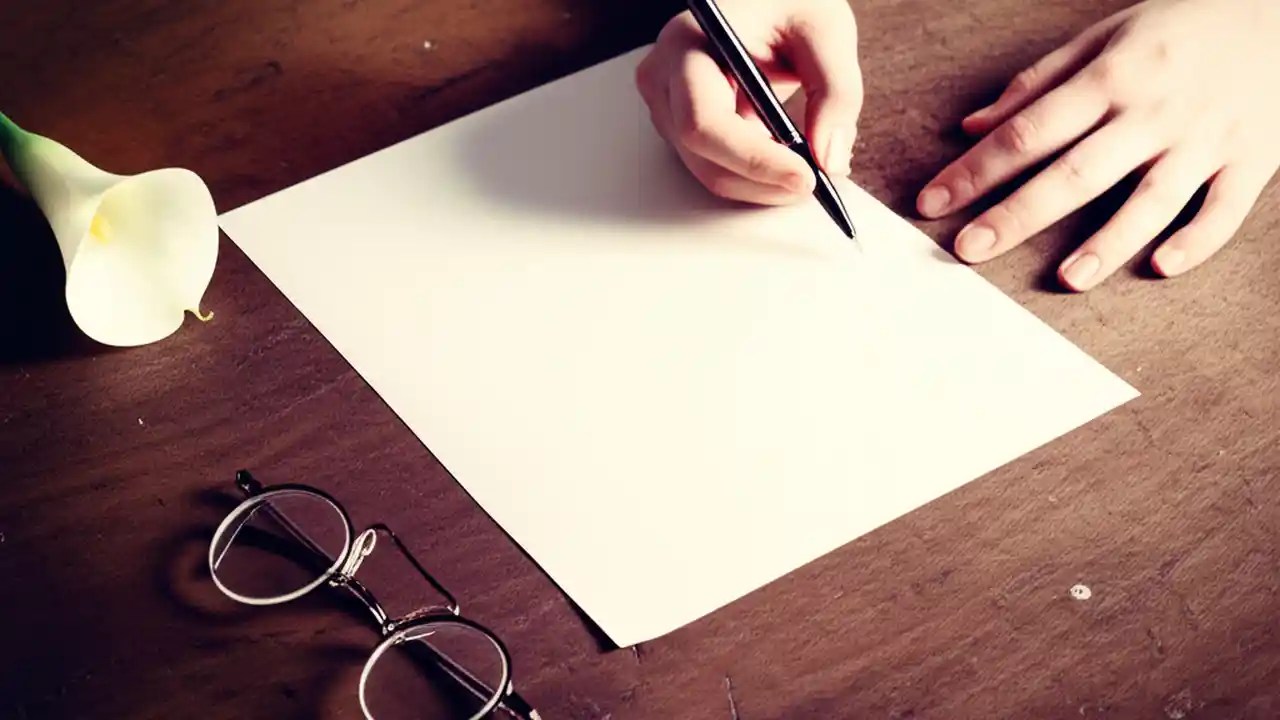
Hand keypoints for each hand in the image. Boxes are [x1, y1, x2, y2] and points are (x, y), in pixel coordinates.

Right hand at [635, 0, 861, 204]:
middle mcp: (664, 79)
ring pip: (710, 173)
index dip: (754, 159)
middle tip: (818, 183)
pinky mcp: (680, 127)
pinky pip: (715, 168)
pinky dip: (756, 177)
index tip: (805, 176)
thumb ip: (836, 92)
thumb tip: (830, 160)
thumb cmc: (785, 2)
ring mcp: (666, 107)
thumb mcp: (826, 29)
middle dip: (764, 181)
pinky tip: (788, 164)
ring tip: (810, 170)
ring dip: (763, 185)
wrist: (762, 0)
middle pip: (704, 158)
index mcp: (687, 44)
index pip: (705, 122)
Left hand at [918, 0, 1279, 290]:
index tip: (932, 203)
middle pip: (1076, 171)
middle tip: (968, 250)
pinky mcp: (1254, 159)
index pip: (1028, 131)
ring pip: (1152, 198)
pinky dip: (1197, 239)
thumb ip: (1036, 84)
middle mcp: (1153, 111)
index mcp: (1110, 78)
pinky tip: (1161, 267)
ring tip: (1067, 280)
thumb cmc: (1181, 28)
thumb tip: (971, 126)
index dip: (975, 170)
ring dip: (1109, 242)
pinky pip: (1225, 208)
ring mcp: (1205, 138)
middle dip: (1018, 214)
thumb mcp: (1105, 38)